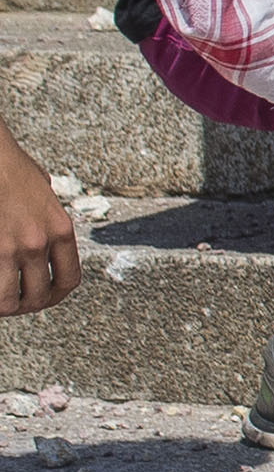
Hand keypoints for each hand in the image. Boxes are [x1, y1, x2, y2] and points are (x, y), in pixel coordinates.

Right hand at [0, 132, 80, 316]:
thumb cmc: (10, 166)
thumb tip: (44, 232)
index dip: (56, 295)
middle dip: (27, 305)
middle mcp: (38, 242)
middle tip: (15, 304)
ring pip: (9, 298)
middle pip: (39, 295)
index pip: (69, 279)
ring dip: (4, 305)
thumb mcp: (43, 192)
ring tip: (0, 303)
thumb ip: (47, 217)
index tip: (45, 297)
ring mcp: (9, 247)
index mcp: (60, 229)